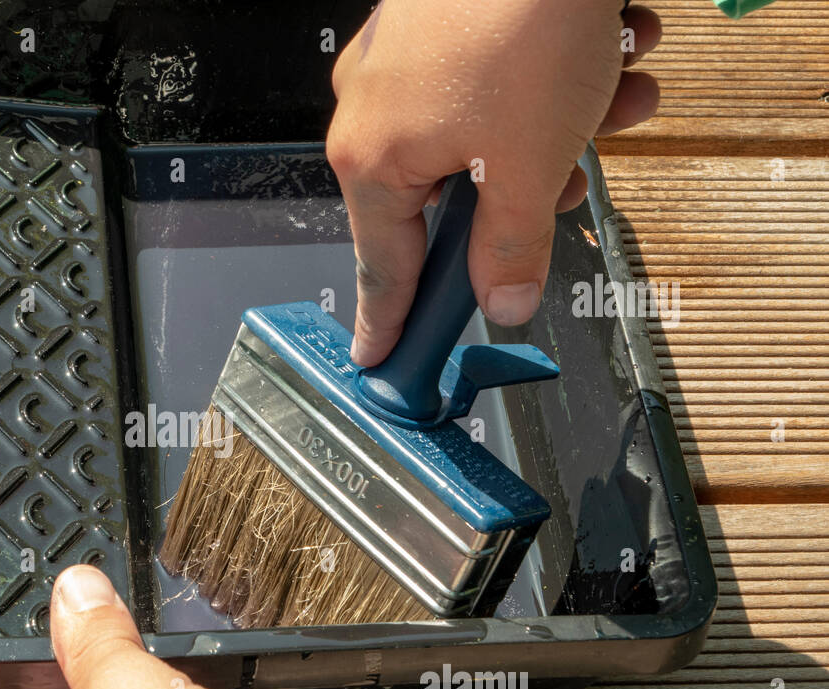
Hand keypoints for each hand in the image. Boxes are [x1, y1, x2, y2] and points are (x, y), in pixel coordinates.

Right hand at [328, 0, 661, 365]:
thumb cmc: (521, 18)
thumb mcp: (530, 161)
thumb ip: (513, 246)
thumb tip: (502, 299)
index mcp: (374, 158)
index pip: (384, 266)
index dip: (388, 320)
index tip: (377, 357)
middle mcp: (372, 110)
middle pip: (450, 195)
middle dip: (528, 187)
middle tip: (569, 179)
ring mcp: (399, 61)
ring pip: (482, 132)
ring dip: (560, 124)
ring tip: (615, 92)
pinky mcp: (434, 22)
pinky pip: (488, 78)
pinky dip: (551, 76)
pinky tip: (604, 50)